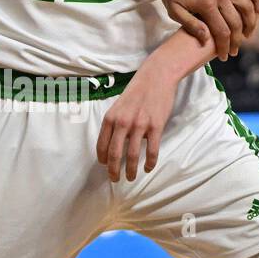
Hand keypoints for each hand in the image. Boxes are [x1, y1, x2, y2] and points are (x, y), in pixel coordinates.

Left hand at [96, 57, 176, 181]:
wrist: (156, 77)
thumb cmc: (136, 92)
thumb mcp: (118, 105)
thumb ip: (115, 122)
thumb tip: (112, 141)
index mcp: (110, 117)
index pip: (102, 144)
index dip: (102, 158)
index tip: (104, 167)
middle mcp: (122, 122)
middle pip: (115, 153)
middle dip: (113, 170)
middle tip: (115, 179)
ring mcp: (139, 125)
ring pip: (133, 155)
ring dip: (131, 170)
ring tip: (131, 177)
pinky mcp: (156, 126)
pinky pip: (151, 150)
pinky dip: (149, 162)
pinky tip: (147, 168)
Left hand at [154, 0, 258, 60]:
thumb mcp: (174, 10)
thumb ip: (190, 25)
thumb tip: (206, 40)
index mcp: (206, 4)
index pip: (222, 32)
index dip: (225, 46)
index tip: (225, 56)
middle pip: (236, 23)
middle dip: (237, 41)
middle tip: (234, 50)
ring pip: (247, 7)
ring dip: (250, 24)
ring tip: (246, 35)